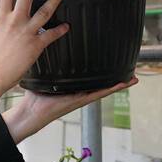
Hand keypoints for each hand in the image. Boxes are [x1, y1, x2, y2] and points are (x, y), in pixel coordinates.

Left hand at [2, 78, 137, 144]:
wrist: (29, 113)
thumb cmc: (34, 99)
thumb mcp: (44, 79)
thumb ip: (47, 67)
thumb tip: (43, 48)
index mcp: (73, 89)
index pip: (92, 80)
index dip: (105, 75)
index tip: (116, 67)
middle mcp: (80, 94)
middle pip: (103, 85)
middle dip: (118, 80)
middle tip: (133, 74)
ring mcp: (81, 99)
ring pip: (104, 90)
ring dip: (118, 85)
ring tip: (132, 79)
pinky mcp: (78, 101)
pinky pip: (97, 94)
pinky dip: (109, 89)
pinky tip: (119, 84)